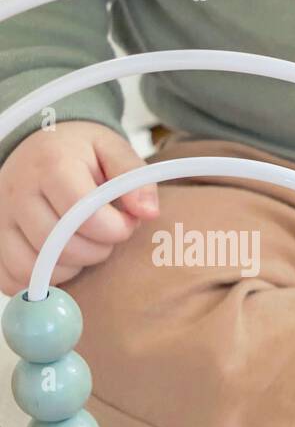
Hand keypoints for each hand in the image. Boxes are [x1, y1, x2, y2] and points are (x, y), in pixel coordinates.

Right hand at [0, 121, 158, 295]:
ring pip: (36, 268)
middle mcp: (18, 191)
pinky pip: (12, 278)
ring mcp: (0, 217)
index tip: (125, 221)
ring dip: (70, 268)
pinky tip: (58, 260)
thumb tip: (148, 212)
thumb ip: (135, 178)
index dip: (116, 228)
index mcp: (52, 165)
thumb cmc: (83, 153)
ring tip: (81, 243)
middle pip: (62, 247)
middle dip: (97, 250)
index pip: (86, 216)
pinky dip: (40, 279)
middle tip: (104, 234)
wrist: (40, 146)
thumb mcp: (113, 150)